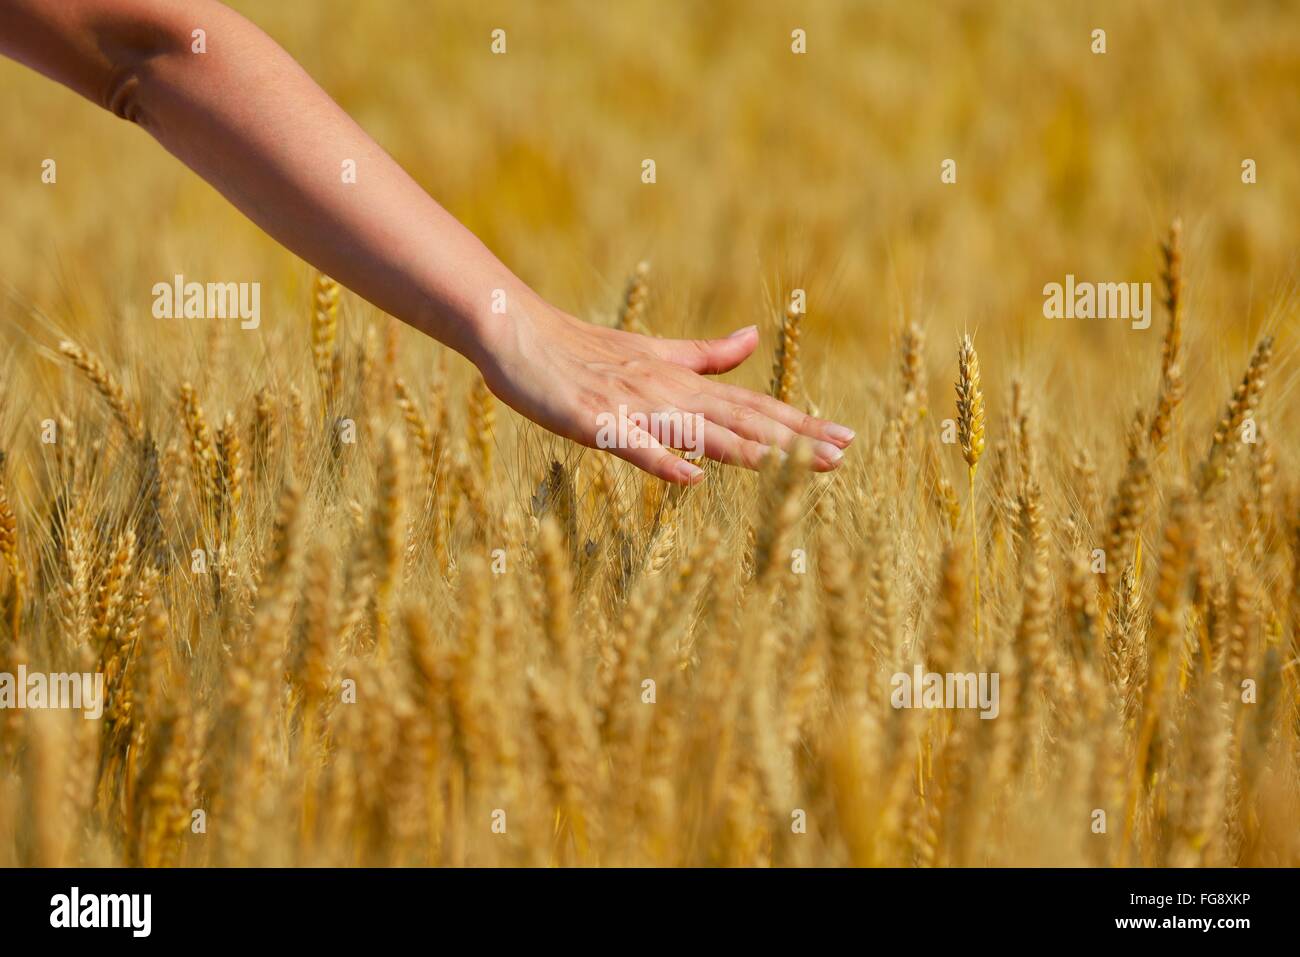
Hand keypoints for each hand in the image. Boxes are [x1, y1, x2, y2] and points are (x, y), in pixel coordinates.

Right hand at [473, 300, 855, 483]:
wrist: (518, 331)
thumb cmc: (581, 348)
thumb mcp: (653, 350)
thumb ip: (705, 354)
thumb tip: (752, 338)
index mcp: (682, 381)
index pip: (751, 406)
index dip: (798, 423)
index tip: (845, 438)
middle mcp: (667, 391)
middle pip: (740, 419)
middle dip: (792, 438)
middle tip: (843, 454)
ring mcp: (633, 406)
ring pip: (699, 432)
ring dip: (748, 449)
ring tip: (794, 465)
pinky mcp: (594, 420)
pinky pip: (633, 445)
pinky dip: (663, 460)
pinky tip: (692, 478)